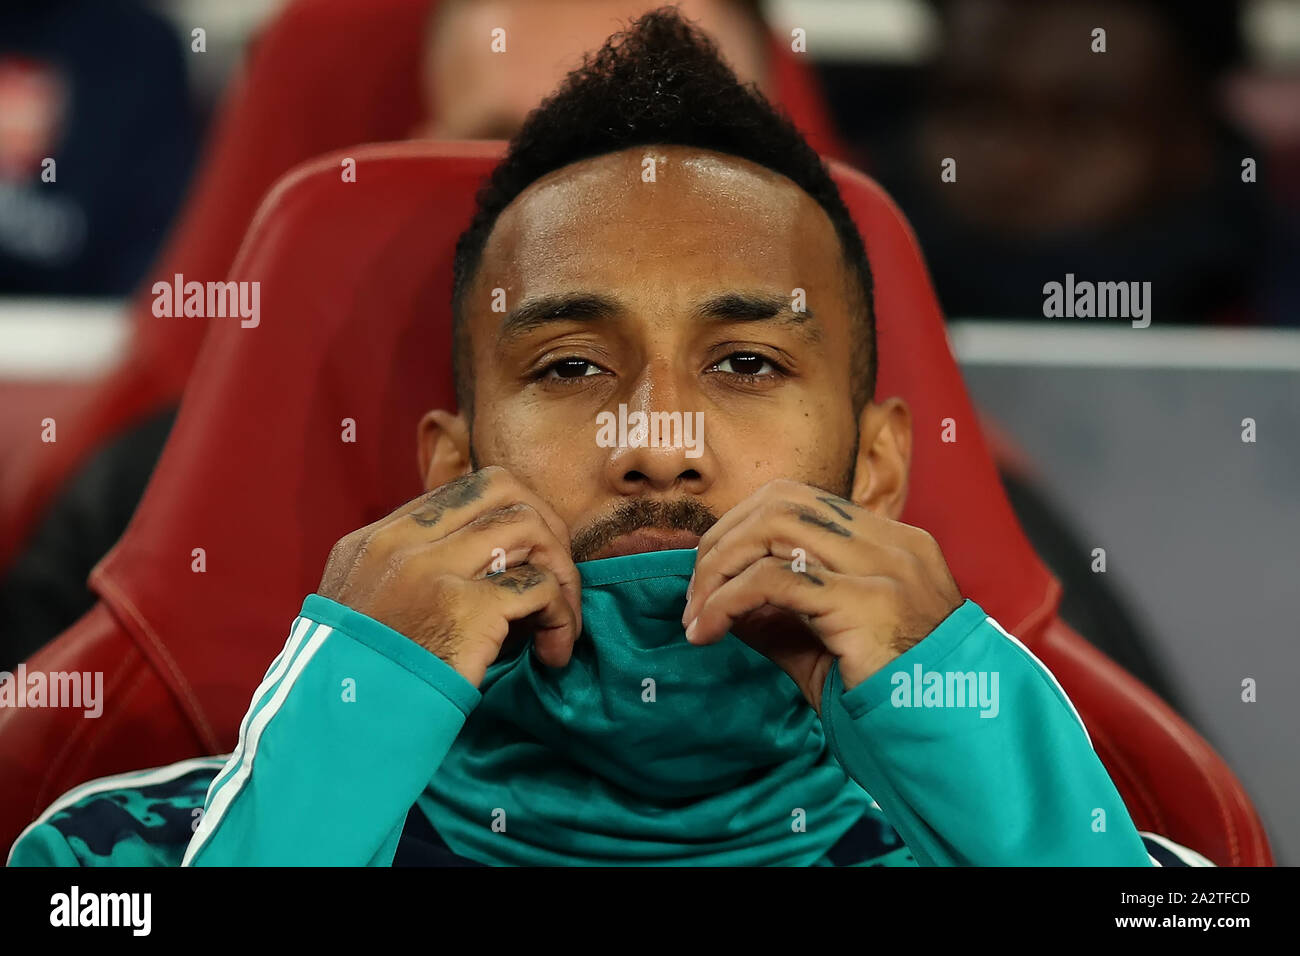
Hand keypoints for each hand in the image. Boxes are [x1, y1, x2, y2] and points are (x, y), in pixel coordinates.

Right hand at [316, 465, 581, 687]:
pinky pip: (541, 587)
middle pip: (504, 488)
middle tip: (557, 579)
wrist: (340, 735)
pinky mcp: (465, 609)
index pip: (465, 491)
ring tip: (560, 622)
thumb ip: (408, 579)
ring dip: (562, 574)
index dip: (511, 518)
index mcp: (375, 541)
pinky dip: (561, 618)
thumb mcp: (363, 613)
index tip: (527, 562)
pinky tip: (553, 652)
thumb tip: (490, 568)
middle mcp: (401, 544)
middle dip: (546, 528)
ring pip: (530, 528)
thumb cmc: (359, 685)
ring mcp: (432, 570)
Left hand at [680, 479, 962, 716]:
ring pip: (774, 525)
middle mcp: (892, 544)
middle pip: (781, 501)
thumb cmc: (896, 699)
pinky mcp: (868, 601)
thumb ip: (779, 617)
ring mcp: (884, 568)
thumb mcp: (827, 647)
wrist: (952, 739)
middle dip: (723, 540)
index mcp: (892, 544)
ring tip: (698, 613)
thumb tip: (715, 600)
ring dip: (720, 566)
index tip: (710, 576)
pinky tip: (709, 630)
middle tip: (694, 595)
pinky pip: (775, 579)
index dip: (742, 528)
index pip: (800, 501)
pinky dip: (728, 599)